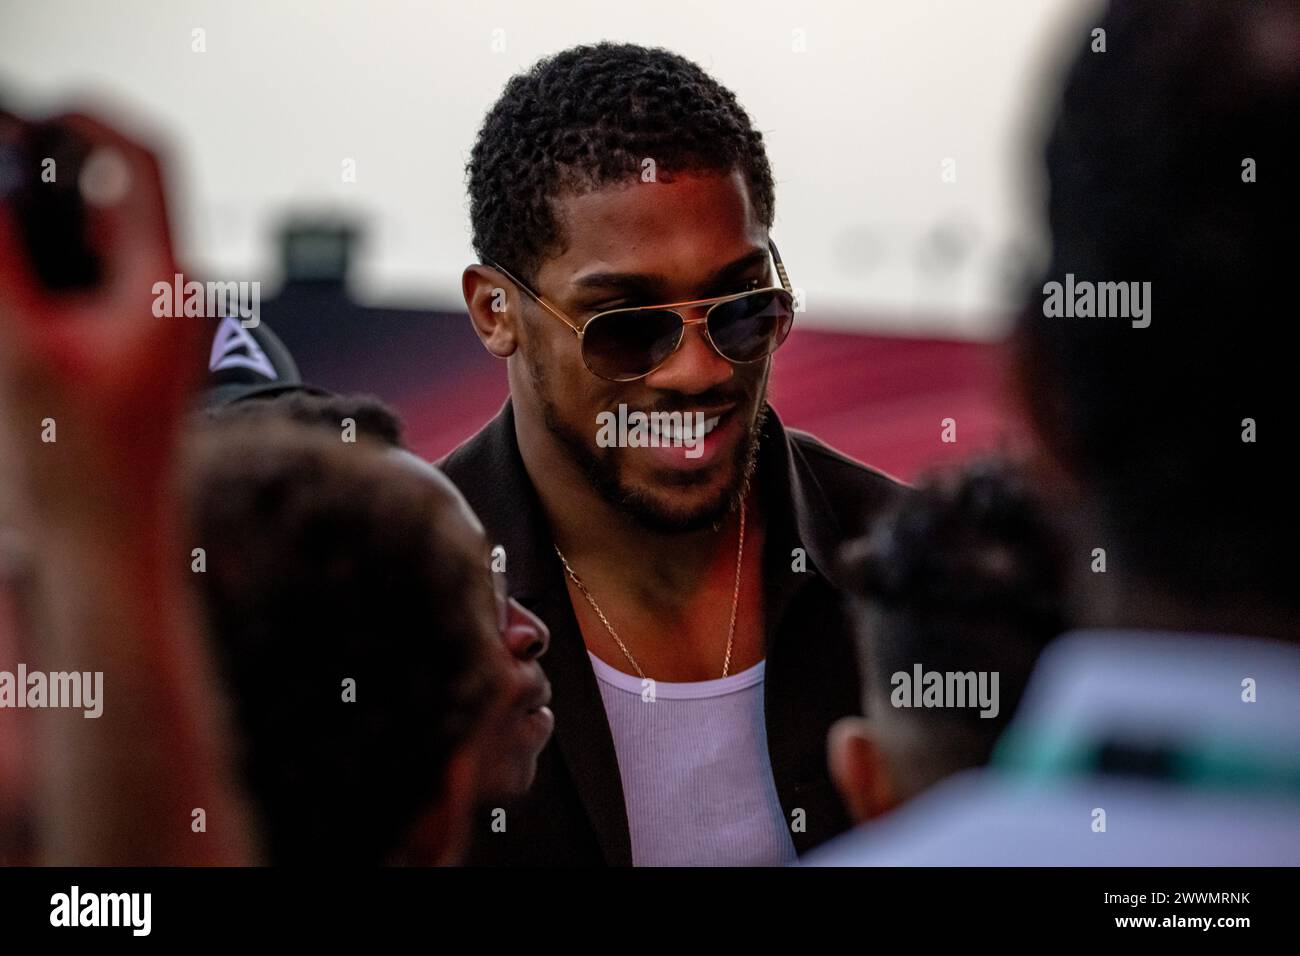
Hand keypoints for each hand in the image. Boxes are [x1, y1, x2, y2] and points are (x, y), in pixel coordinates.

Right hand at [0, 112, 202, 532]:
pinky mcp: (144, 345)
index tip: (39, 108)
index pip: (144, 165)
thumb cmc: (82, 463)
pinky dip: (58, 267)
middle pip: (118, 197)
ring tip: (8, 246)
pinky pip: (102, 279)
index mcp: (168, 286)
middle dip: (54, 173)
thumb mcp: (19, 346)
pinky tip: (20, 290)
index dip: (90, 120)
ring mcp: (165, 322)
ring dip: (53, 223)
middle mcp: (178, 297)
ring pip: (105, 239)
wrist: (112, 539)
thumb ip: (2, 255)